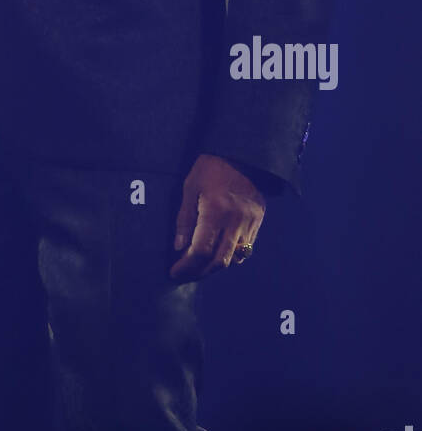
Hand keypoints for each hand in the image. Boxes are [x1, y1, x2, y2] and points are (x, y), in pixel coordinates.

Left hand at [169, 153, 265, 281]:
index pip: (201, 251)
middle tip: (185, 275)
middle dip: (199, 273)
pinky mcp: (257, 222)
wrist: (243, 155)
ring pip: (233, 259)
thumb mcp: (190, 187)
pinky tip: (218, 255)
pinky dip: (230, 258)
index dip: (186, 266)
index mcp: (215, 211)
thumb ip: (185, 218)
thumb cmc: (210, 167)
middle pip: (218, 261)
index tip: (174, 272)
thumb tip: (179, 247)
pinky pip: (245, 250)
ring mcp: (249, 224)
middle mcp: (234, 222)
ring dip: (215, 268)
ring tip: (199, 268)